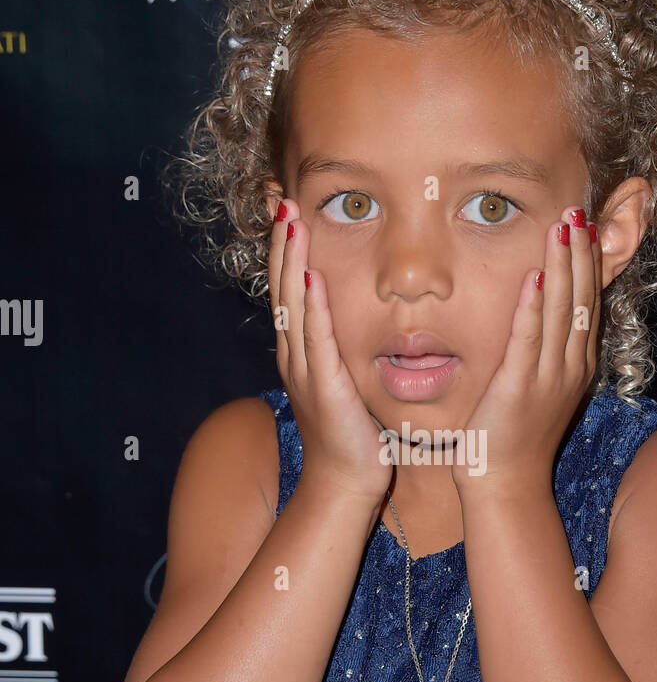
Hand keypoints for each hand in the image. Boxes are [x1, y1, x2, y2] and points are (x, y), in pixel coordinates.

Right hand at [268, 199, 392, 504]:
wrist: (343, 482)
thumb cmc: (350, 436)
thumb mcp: (342, 382)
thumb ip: (340, 351)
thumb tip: (351, 327)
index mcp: (300, 352)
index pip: (289, 288)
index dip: (287, 248)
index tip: (288, 210)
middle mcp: (294, 355)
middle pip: (282, 286)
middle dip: (283, 241)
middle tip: (282, 199)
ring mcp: (305, 370)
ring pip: (292, 304)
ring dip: (292, 260)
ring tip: (293, 221)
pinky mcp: (323, 385)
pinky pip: (315, 337)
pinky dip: (312, 306)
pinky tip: (311, 276)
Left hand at [452, 208, 601, 493]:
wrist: (506, 484)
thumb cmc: (515, 436)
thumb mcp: (540, 387)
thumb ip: (545, 350)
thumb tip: (543, 313)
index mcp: (577, 364)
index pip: (589, 302)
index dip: (588, 261)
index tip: (585, 225)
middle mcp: (570, 367)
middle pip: (582, 298)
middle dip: (580, 252)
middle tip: (578, 210)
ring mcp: (548, 378)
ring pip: (563, 312)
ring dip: (562, 266)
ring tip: (562, 226)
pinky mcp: (520, 388)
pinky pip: (529, 341)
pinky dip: (533, 308)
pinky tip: (535, 278)